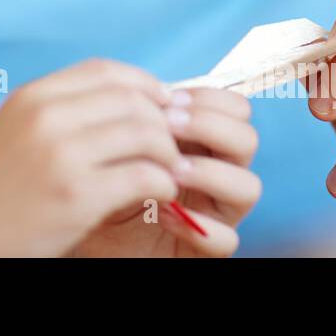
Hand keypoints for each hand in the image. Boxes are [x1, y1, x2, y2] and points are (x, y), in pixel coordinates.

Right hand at [0, 58, 188, 256]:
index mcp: (32, 97)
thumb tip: (128, 99)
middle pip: (132, 99)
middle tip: (172, 143)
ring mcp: (62, 156)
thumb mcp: (17, 129)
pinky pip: (144, 176)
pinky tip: (160, 193)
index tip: (160, 104)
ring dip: (168, 153)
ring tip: (168, 170)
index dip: (143, 83)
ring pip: (146, 134)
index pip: (105, 69)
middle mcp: (46, 117)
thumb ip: (61, 110)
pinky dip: (164, 183)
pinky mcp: (78, 196)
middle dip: (163, 120)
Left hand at [72, 86, 260, 256]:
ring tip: (170, 171)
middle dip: (211, 126)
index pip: (234, 108)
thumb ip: (143, 114)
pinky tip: (162, 214)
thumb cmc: (107, 176)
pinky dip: (198, 227)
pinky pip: (228, 239)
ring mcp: (216, 210)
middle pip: (248, 139)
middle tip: (170, 126)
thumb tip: (156, 89)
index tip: (170, 99)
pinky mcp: (206, 247)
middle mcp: (218, 170)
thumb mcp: (121, 138)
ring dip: (211, 173)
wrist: (85, 224)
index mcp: (202, 138)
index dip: (210, 99)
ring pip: (249, 186)